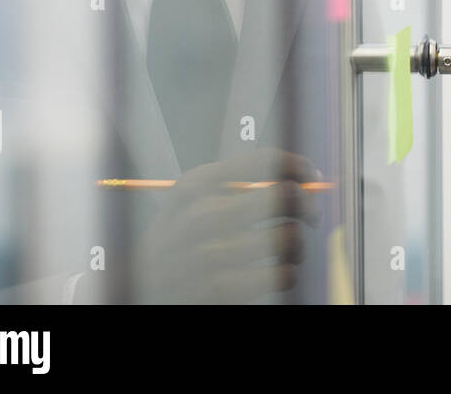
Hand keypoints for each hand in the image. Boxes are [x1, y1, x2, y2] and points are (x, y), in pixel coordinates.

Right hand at [130, 148, 320, 302]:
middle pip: (284, 195)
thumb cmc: (179, 237)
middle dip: (309, 205)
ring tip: (292, 248)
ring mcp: (208, 253)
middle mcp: (202, 214)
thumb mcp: (193, 199)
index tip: (313, 176)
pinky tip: (279, 272)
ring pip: (288, 237)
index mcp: (197, 183)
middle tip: (312, 216)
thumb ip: (239, 183)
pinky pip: (281, 275)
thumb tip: (305, 179)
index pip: (265, 160)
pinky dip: (289, 273)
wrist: (137, 284)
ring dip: (299, 244)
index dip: (299, 166)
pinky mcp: (218, 289)